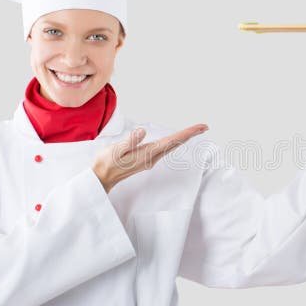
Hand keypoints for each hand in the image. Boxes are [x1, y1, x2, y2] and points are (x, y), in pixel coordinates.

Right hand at [92, 123, 208, 192]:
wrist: (101, 178)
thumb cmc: (106, 164)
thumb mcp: (115, 151)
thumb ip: (129, 141)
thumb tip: (142, 132)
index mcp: (148, 153)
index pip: (172, 141)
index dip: (187, 133)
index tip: (201, 128)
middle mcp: (152, 157)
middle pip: (175, 143)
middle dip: (190, 134)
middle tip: (204, 126)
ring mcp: (149, 159)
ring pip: (171, 146)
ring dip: (183, 138)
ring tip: (194, 131)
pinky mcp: (145, 158)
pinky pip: (164, 148)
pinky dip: (174, 142)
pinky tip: (175, 140)